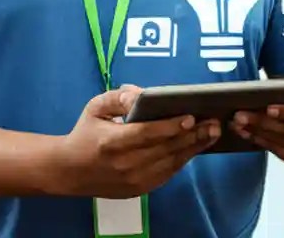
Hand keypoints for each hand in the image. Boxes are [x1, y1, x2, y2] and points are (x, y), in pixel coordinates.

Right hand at [50, 85, 221, 197]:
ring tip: (212, 133)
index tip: (191, 116)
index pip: (147, 133)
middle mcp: (125, 164)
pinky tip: (195, 146)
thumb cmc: (85, 134)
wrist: (70, 171)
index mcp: (112, 142)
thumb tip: (141, 94)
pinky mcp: (140, 190)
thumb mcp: (94, 108)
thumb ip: (117, 98)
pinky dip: (183, 159)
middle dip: (192, 135)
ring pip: (171, 162)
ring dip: (193, 147)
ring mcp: (134, 180)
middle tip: (213, 123)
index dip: (170, 126)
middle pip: (165, 149)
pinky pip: (167, 173)